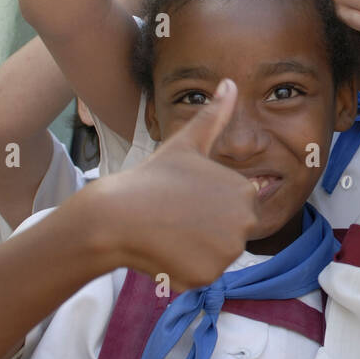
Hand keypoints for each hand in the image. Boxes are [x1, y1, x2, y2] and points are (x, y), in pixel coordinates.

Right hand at [96, 80, 262, 291]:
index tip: (186, 201)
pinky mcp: (208, 275)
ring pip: (216, 256)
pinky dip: (184, 269)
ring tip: (169, 232)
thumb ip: (214, 116)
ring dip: (195, 250)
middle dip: (205, 231)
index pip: (238, 208)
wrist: (115, 215)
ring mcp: (227, 251)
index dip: (208, 207)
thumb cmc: (151, 178)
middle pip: (230, 235)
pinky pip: (200, 275)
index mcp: (244, 190)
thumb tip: (230, 83)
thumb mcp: (186, 143)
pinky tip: (165, 252)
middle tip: (176, 218)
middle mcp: (244, 221)